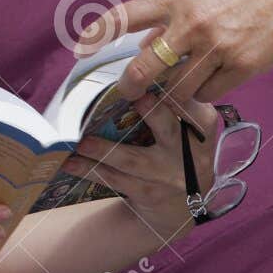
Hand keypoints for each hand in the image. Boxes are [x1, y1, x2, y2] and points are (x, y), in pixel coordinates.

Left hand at [61, 93, 221, 244]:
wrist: (182, 205)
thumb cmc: (177, 150)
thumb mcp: (188, 127)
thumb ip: (171, 101)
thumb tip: (134, 67)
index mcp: (202, 126)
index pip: (192, 106)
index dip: (177, 92)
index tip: (157, 78)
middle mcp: (190, 152)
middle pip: (168, 128)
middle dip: (150, 112)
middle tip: (131, 98)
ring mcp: (168, 175)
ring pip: (132, 159)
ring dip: (102, 149)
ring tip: (79, 141)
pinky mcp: (147, 193)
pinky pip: (115, 179)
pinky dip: (90, 170)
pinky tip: (70, 163)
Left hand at [75, 0, 272, 102]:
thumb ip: (171, 18)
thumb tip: (143, 47)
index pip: (124, 16)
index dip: (95, 35)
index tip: (77, 51)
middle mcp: (191, 23)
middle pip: (143, 67)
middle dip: (130, 87)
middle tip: (127, 94)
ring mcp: (218, 47)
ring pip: (177, 89)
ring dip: (172, 94)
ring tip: (177, 90)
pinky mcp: (244, 66)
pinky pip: (209, 94)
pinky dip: (204, 95)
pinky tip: (211, 84)